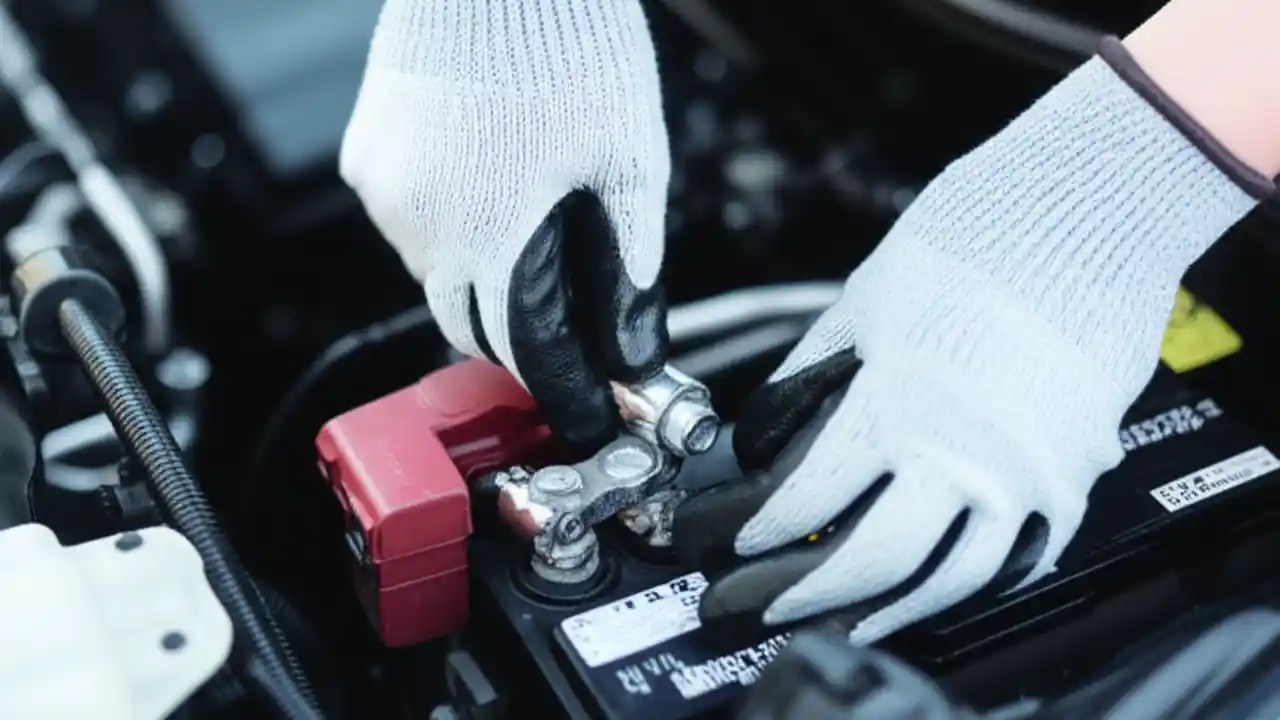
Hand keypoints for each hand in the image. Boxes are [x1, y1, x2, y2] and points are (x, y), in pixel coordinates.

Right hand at [341, 0, 670, 449]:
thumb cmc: (566, 41)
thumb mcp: (627, 159)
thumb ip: (630, 255)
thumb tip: (633, 327)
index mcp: (493, 234)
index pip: (524, 350)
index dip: (561, 387)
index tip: (584, 408)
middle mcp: (423, 224)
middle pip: (470, 323)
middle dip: (518, 337)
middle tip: (564, 334)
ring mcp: (386, 191)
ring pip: (437, 273)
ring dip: (482, 275)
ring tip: (530, 232)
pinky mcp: (365, 156)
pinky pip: (408, 221)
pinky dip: (449, 225)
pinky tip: (486, 183)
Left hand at [674, 50, 1258, 642]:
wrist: (1080, 210)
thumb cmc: (971, 239)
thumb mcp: (863, 300)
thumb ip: (814, 371)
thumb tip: (771, 425)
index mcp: (898, 403)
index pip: (812, 498)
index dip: (767, 529)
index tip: (747, 539)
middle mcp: (963, 451)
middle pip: (876, 559)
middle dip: (814, 594)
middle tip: (778, 606)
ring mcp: (1026, 472)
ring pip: (956, 577)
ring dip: (898, 609)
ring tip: (858, 619)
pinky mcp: (1072, 473)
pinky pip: (1027, 555)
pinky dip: (981, 581)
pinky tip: (950, 587)